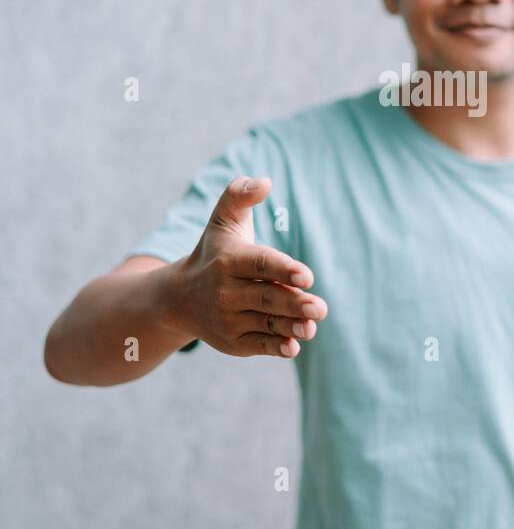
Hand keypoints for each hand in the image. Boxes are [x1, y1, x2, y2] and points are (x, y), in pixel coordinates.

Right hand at [165, 174, 327, 358]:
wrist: (178, 299)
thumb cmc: (214, 252)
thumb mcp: (222, 220)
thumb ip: (240, 195)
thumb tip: (265, 181)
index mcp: (229, 260)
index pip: (260, 264)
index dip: (283, 269)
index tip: (307, 275)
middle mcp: (226, 291)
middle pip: (266, 298)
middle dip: (294, 303)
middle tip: (320, 307)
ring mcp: (229, 318)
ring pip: (265, 323)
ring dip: (290, 326)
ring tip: (311, 326)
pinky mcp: (233, 341)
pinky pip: (258, 344)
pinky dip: (275, 347)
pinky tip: (293, 346)